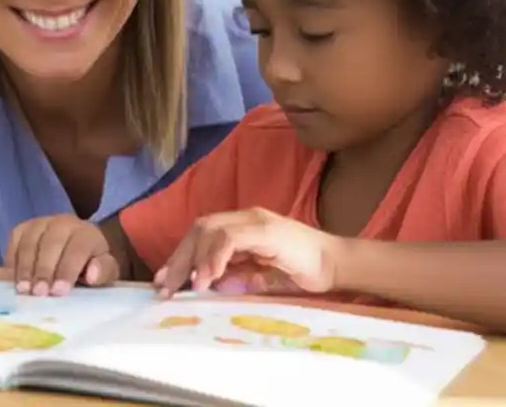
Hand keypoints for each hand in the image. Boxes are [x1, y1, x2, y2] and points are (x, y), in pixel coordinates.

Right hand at [5, 215, 119, 296]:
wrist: (78, 247)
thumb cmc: (91, 265)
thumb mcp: (106, 270)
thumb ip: (104, 272)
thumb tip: (93, 276)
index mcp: (86, 233)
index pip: (76, 249)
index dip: (67, 270)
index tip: (59, 292)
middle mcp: (62, 223)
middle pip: (50, 244)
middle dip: (44, 270)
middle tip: (39, 293)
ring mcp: (40, 223)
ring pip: (30, 242)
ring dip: (26, 267)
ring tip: (23, 289)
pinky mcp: (23, 228)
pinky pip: (15, 241)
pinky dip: (12, 260)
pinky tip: (13, 279)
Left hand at [154, 208, 342, 298]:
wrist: (339, 265)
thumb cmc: (303, 273)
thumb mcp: (260, 278)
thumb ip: (236, 278)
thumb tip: (209, 286)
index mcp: (242, 227)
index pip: (202, 234)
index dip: (180, 256)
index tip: (165, 281)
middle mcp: (245, 218)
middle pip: (200, 228)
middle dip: (179, 258)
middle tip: (165, 287)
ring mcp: (256, 221)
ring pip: (211, 228)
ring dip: (195, 258)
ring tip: (190, 285)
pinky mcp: (266, 229)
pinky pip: (231, 237)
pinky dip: (215, 256)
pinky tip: (209, 276)